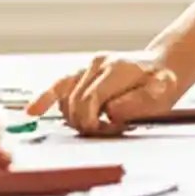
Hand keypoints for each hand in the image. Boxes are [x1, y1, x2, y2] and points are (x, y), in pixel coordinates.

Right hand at [25, 50, 189, 134]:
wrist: (161, 66)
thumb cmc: (161, 84)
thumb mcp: (160, 95)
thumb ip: (135, 104)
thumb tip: (109, 112)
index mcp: (116, 69)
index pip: (90, 99)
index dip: (92, 121)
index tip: (104, 131)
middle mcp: (97, 64)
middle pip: (76, 101)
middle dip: (86, 122)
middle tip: (105, 130)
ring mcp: (86, 67)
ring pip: (65, 98)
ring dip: (75, 117)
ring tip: (97, 123)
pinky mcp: (81, 73)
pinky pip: (58, 86)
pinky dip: (45, 98)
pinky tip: (33, 110)